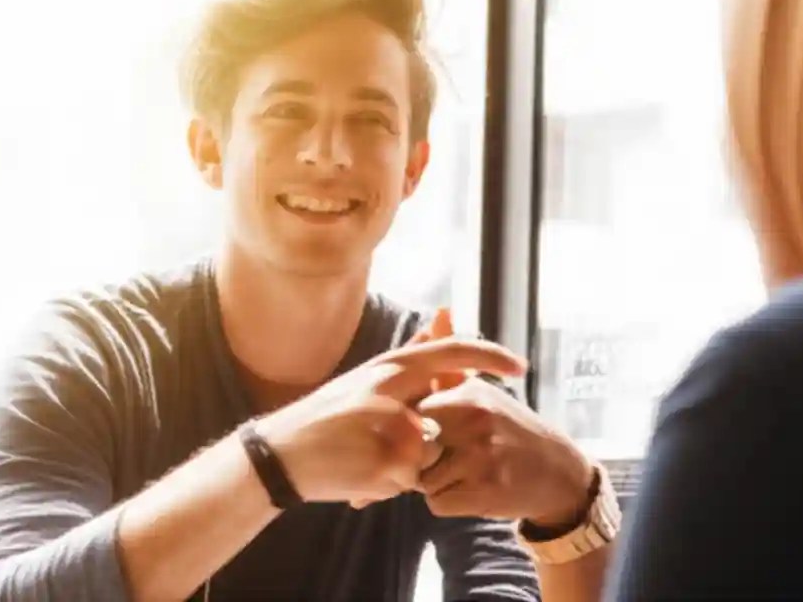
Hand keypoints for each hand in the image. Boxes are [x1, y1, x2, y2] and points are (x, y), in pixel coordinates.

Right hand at [256, 332, 525, 506]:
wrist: (282, 454)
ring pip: (434, 455)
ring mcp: (393, 430)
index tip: (520, 366)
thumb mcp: (365, 376)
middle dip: (436, 437)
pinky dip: (394, 485)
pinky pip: (414, 482)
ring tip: (370, 458)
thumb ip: (409, 354)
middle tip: (391, 444)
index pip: (453, 353)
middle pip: (449, 414)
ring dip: (413, 466)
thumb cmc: (325, 415)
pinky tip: (363, 474)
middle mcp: (395, 392)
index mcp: (389, 366)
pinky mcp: (389, 466)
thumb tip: (441, 318)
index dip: (491, 357)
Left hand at [416, 375, 593, 527]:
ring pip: (422, 478)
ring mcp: (479, 456)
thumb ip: (451, 366)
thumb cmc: (511, 431)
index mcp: (470, 394)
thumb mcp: (484, 392)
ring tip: (467, 473)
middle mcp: (474, 421)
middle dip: (423, 456)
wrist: (559, 472)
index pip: (414, 412)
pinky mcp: (484, 491)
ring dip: (437, 482)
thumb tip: (438, 316)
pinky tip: (472, 491)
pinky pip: (436, 503)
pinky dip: (448, 502)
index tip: (439, 433)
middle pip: (414, 446)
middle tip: (451, 457)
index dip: (420, 428)